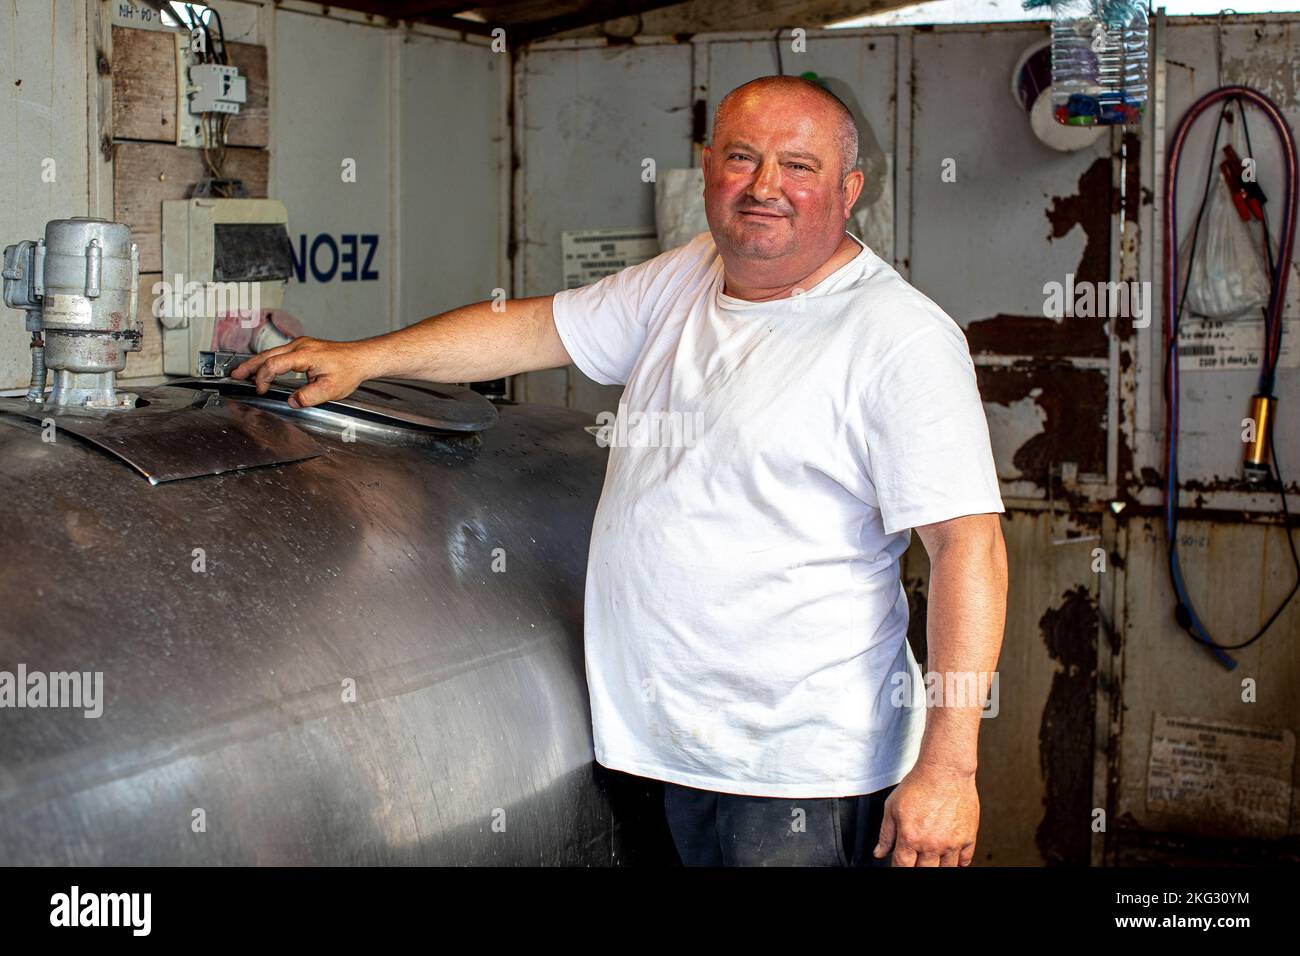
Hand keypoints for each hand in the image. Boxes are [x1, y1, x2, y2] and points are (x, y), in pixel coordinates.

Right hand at [230, 336, 380, 408]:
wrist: (361, 358)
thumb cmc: (348, 371)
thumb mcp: (330, 389)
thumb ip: (309, 397)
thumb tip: (292, 401)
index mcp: (303, 354)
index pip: (274, 364)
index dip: (263, 378)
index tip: (260, 390)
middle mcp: (299, 346)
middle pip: (267, 354)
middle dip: (249, 366)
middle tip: (234, 375)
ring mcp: (301, 345)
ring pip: (272, 352)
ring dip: (256, 362)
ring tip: (242, 371)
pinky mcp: (304, 347)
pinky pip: (280, 352)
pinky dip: (268, 360)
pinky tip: (264, 366)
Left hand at [873, 762, 978, 866]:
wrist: (945, 770)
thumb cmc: (919, 784)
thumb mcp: (892, 807)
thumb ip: (885, 834)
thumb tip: (879, 852)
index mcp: (910, 837)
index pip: (903, 867)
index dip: (899, 868)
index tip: (900, 863)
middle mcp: (932, 844)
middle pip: (923, 871)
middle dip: (917, 867)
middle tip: (916, 858)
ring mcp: (952, 843)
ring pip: (945, 870)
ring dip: (937, 866)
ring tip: (932, 859)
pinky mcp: (968, 837)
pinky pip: (964, 861)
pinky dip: (957, 864)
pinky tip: (950, 859)